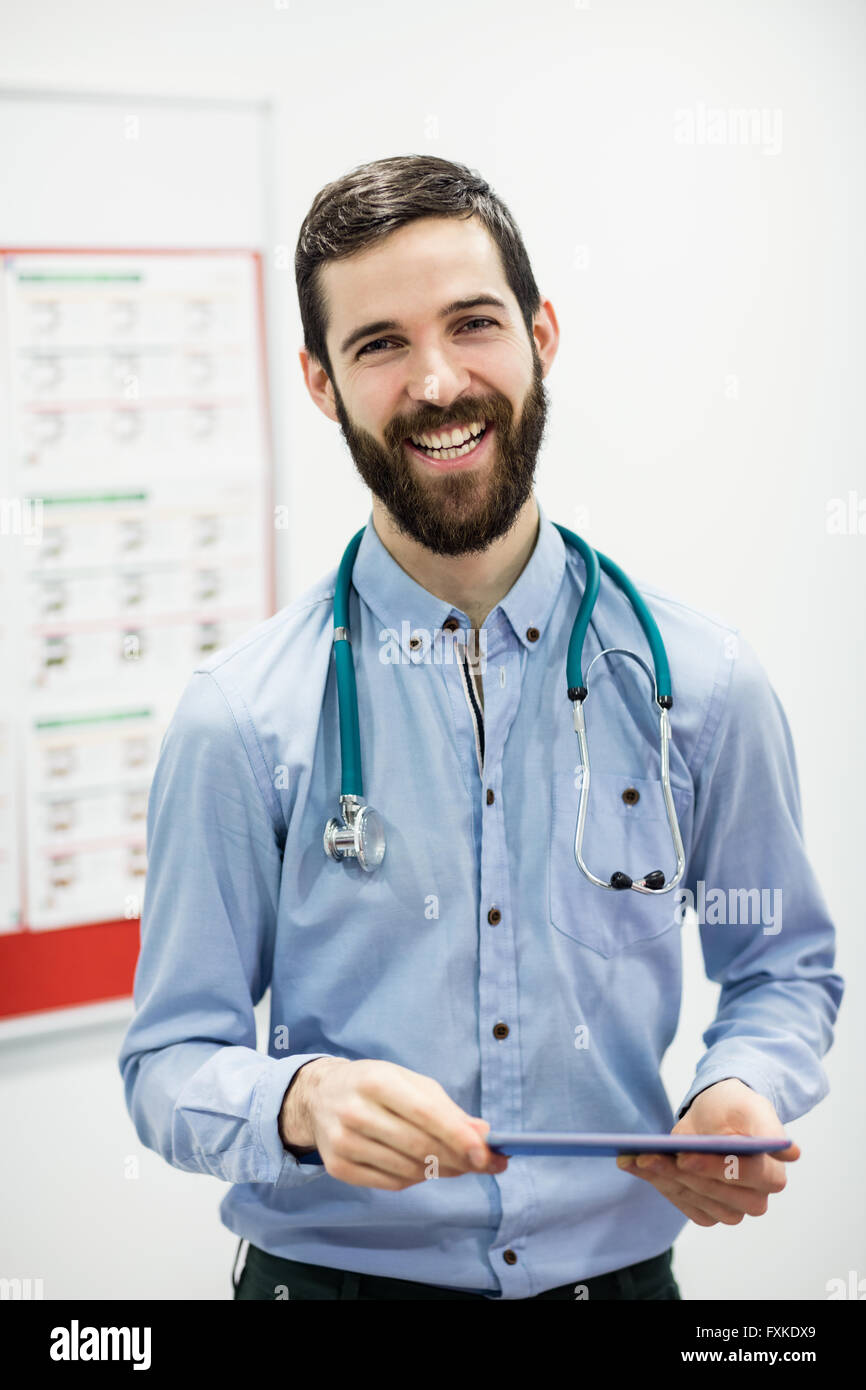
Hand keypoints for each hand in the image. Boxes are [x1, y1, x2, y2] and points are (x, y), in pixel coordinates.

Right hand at [280, 1057, 508, 1189]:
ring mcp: (343, 1142)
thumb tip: (484, 1135)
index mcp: (376, 1081)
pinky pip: (391, 1184)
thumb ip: (447, 1109)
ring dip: (442, 1170)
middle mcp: (355, 1112)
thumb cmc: (374, 1085)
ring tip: (458, 1163)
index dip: (458, 1136)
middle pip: (418, 1146)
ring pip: (408, 1170)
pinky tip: (425, 1167)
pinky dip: (416, 1179)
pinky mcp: (338, 1167)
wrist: (319, 1096)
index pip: (424, 1114)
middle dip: (460, 1159)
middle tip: (486, 1163)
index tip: (486, 1153)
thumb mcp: (409, 1082)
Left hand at [615, 1078, 799, 1226]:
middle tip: (647, 1157)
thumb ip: (769, 1130)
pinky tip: (637, 1165)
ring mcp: (731, 1209)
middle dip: (680, 1175)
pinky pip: (683, 1203)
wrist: (719, 1113)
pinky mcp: (708, 1212)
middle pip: (718, 1194)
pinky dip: (658, 1184)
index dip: (715, 1167)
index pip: (748, 1175)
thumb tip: (792, 1153)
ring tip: (636, 1159)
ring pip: (697, 1201)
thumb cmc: (737, 1109)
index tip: (684, 1156)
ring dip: (664, 1180)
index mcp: (772, 1171)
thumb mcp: (753, 1107)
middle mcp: (755, 1198)